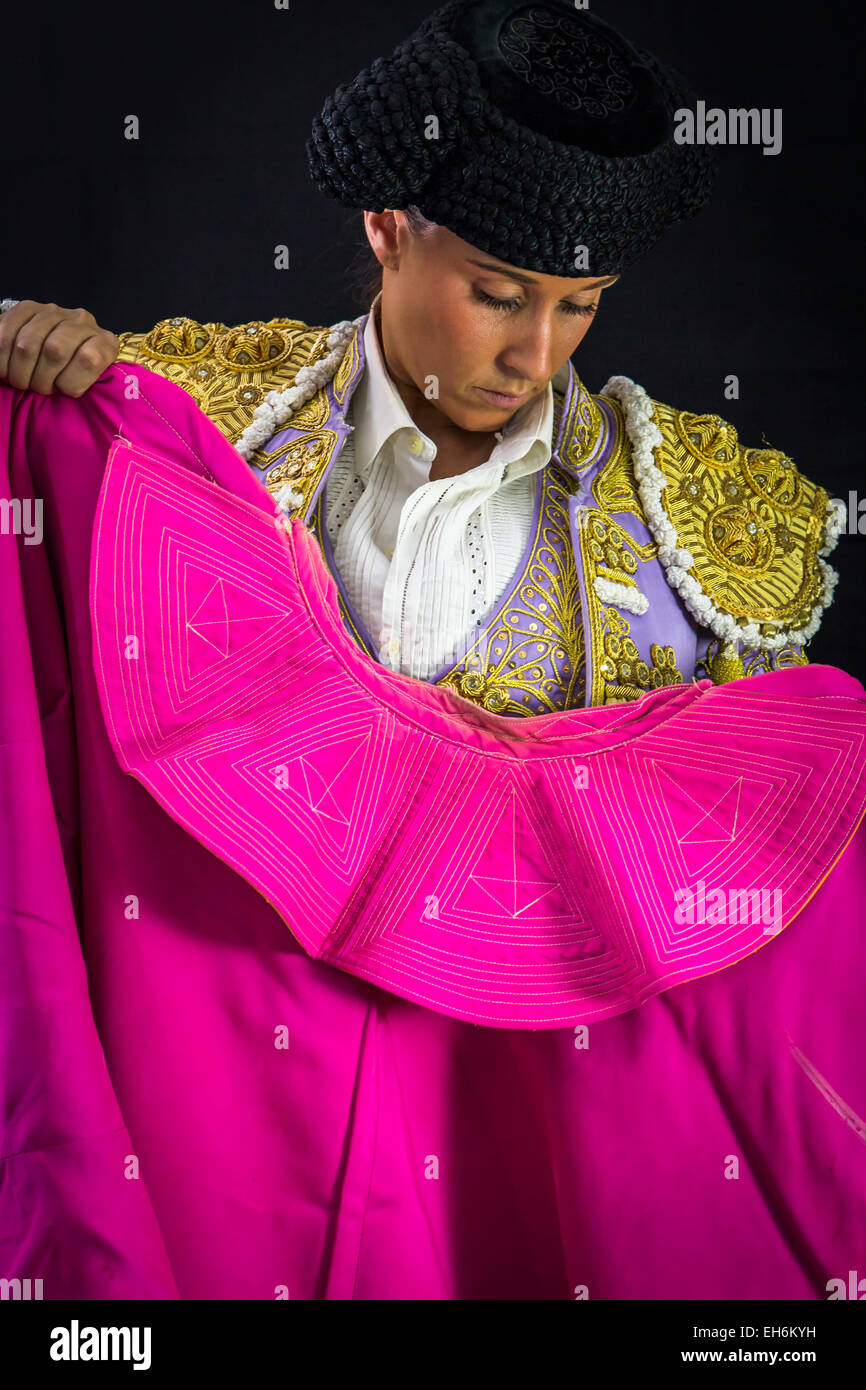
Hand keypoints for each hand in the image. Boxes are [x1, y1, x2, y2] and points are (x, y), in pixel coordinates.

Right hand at [0, 300, 119, 395]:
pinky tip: (7, 368)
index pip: (90, 360)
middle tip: (37, 388)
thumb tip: (73, 398)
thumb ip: (83, 387)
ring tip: (22, 380)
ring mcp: (55, 311)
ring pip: (27, 345)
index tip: (62, 391)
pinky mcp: (27, 307)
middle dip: (40, 379)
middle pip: (54, 352)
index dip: (70, 383)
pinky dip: (3, 359)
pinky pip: (7, 335)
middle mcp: (82, 321)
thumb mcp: (84, 388)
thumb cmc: (68, 378)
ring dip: (19, 372)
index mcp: (104, 343)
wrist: (51, 355)